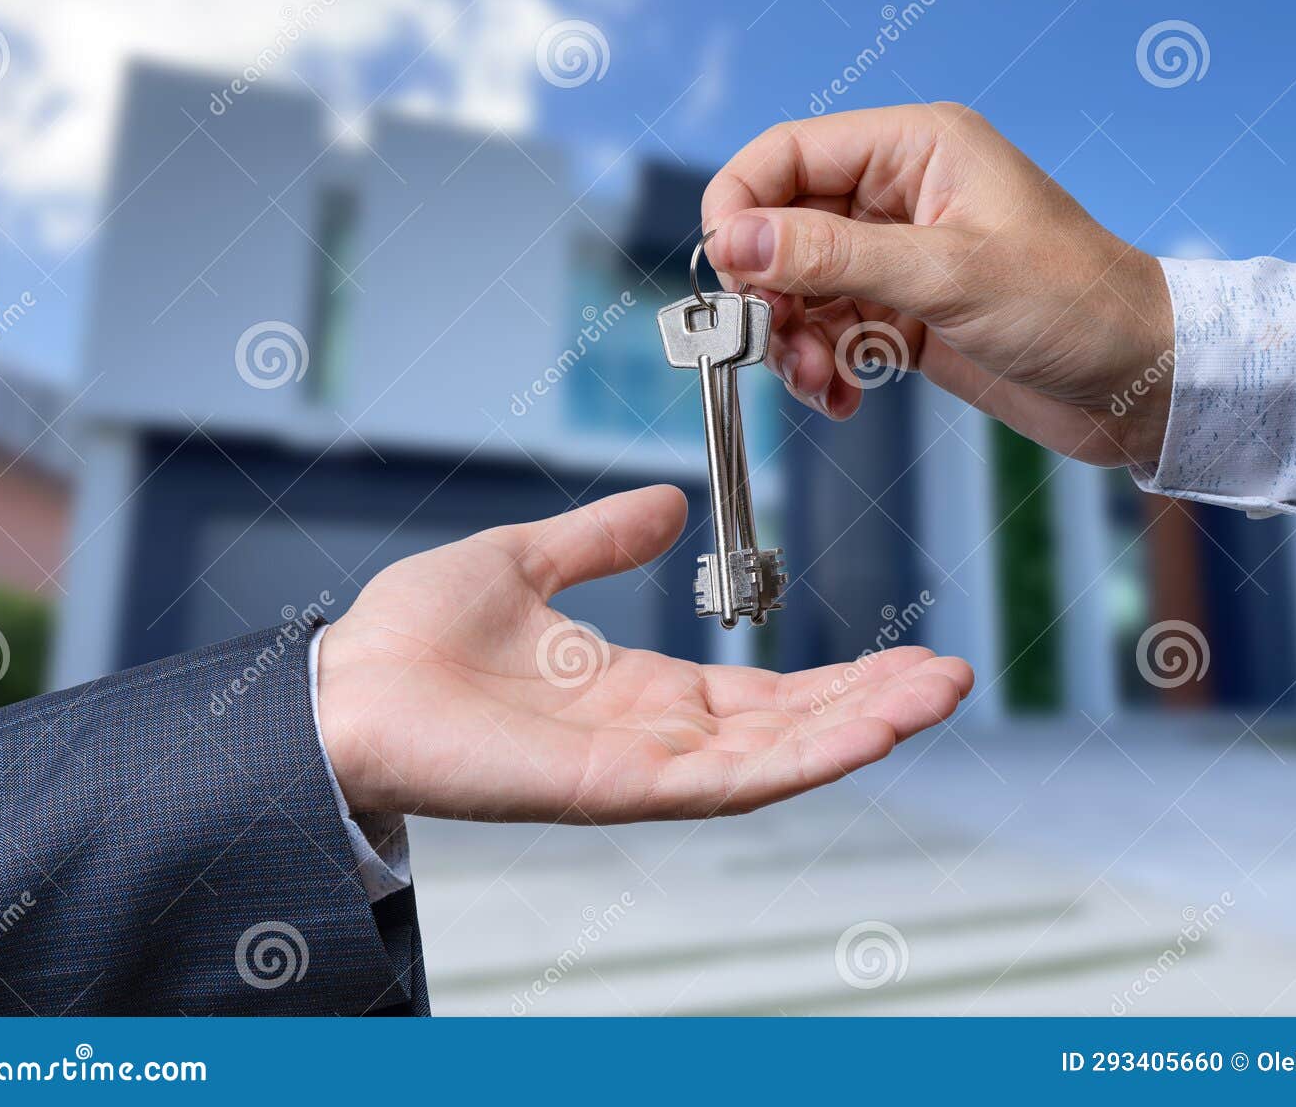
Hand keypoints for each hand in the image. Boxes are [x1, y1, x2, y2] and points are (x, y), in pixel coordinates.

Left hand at [315, 485, 971, 821]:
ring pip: (778, 757)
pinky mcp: (617, 789)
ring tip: (939, 693)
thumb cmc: (414, 638)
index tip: (905, 654)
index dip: (837, 678)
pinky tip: (868, 730)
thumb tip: (666, 506)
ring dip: (862, 726)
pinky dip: (807, 758)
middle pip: (791, 728)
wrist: (343, 686)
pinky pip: (730, 780)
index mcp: (639, 690)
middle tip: (952, 676)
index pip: (763, 693)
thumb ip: (601, 539)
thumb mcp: (528, 562)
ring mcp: (641, 770)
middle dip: (874, 703)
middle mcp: (653, 737)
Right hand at [702, 102, 1173, 466]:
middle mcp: (901, 195)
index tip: (725, 273)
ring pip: (802, 287)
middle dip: (769, 291)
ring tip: (817, 382)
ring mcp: (902, 257)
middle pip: (785, 227)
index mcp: (916, 149)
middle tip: (771, 344)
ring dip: (794, 339)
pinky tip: (842, 396)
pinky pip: (833, 331)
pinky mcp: (908, 314)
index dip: (742, 206)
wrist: (1140, 384)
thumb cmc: (1074, 305)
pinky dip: (824, 366)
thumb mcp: (947, 276)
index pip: (789, 154)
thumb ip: (834, 256)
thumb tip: (734, 240)